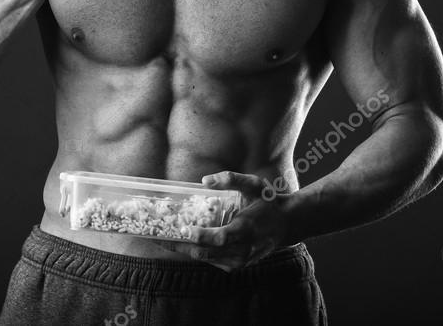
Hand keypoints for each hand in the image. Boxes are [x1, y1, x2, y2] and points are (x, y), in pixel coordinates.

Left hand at [149, 171, 295, 272]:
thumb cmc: (267, 202)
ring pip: (204, 259)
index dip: (201, 236)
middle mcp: (242, 250)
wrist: (287, 225)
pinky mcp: (236, 265)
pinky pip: (210, 261)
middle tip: (155, 235)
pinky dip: (194, 252)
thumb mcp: (254, 184)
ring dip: (182, 250)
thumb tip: (204, 181)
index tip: (182, 229)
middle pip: (205, 253)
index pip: (220, 238)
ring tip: (160, 238)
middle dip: (178, 245)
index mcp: (246, 229)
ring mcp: (239, 260)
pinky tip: (179, 242)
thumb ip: (231, 178)